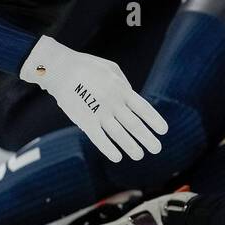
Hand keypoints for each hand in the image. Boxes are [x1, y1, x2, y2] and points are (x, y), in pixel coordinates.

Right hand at [19, 36, 166, 162]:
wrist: (60, 68)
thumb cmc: (87, 67)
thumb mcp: (112, 69)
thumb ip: (124, 84)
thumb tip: (133, 96)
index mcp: (122, 89)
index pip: (143, 109)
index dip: (155, 121)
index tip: (164, 131)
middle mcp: (113, 103)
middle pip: (134, 125)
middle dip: (147, 138)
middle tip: (156, 149)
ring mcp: (99, 112)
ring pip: (119, 134)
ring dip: (131, 146)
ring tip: (139, 155)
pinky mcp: (84, 120)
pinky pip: (98, 138)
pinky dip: (108, 149)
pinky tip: (117, 157)